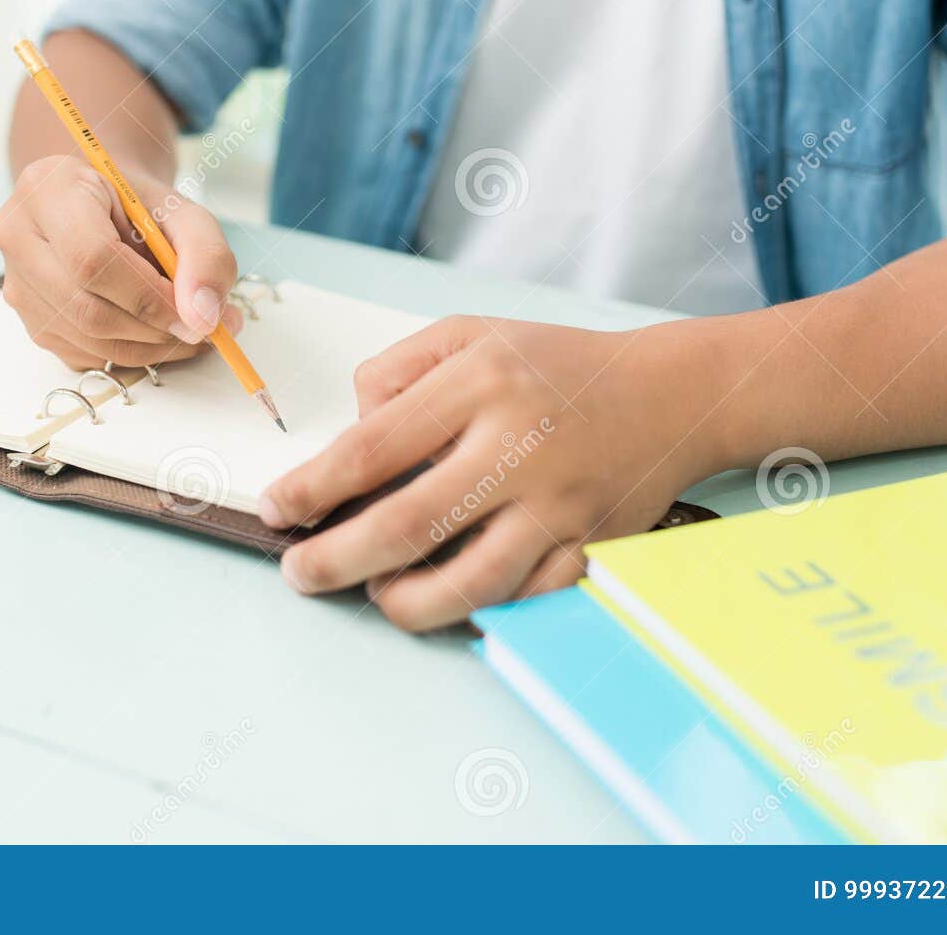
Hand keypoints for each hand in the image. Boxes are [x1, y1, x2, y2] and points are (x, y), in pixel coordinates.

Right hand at [0, 154, 241, 368]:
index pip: (92, 257)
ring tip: (187, 327)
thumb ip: (207, 256)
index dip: (148, 297)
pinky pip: (84, 355)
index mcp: (48, 188)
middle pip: (87, 308)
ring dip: (149, 346)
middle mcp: (17, 235)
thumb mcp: (186, 214)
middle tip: (201, 329)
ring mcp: (16, 283)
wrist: (104, 208)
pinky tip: (155, 332)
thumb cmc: (140, 207)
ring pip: (87, 339)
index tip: (196, 314)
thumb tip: (205, 317)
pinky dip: (131, 353)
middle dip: (154, 329)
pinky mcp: (29, 321)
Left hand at [257, 315, 722, 630]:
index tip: (277, 510)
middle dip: (336, 559)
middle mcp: (517, 445)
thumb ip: (398, 372)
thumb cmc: (554, 366)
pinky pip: (524, 599)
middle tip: (299, 572)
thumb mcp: (470, 335)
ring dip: (404, 602)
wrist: (669, 394)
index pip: (372, 447)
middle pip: (407, 524)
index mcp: (479, 384)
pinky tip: (447, 601)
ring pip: (468, 580)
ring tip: (373, 594)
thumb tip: (349, 433)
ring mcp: (557, 504)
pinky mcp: (589, 545)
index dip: (313, 488)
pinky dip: (478, 611)